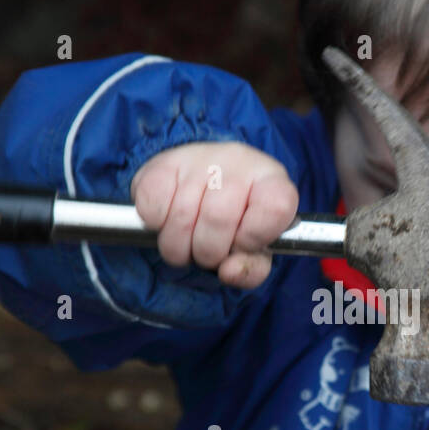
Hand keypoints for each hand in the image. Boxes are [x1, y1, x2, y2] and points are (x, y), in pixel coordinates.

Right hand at [130, 141, 298, 286]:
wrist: (203, 182)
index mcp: (272, 181)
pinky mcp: (162, 163)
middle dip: (209, 252)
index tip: (241, 245)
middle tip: (207, 253)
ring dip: (178, 247)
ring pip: (182, 217)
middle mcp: (239, 161)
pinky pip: (152, 208)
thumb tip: (229, 271)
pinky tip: (167, 222)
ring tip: (186, 243)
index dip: (254, 238)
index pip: (275, 208)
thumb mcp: (254, 248)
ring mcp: (199, 158)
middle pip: (219, 217)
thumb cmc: (235, 223)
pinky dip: (156, 227)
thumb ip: (251, 269)